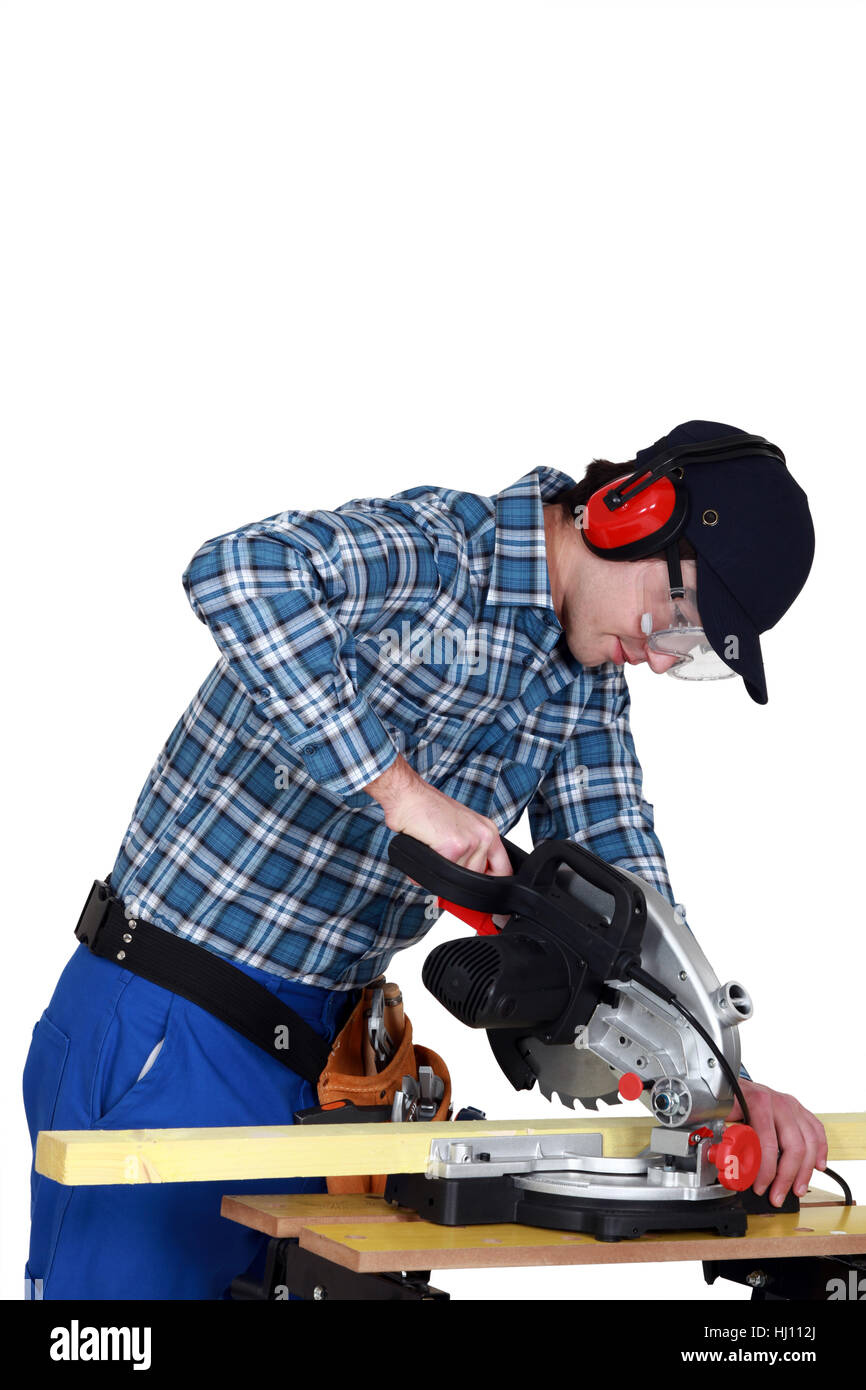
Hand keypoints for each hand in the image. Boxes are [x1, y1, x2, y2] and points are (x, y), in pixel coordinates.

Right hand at [365, 755, 512, 875]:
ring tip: (430, 848)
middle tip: (439, 859)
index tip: (487, 897)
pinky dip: (426, 871)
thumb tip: (469, 882)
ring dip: (439, 872)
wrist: (408, 796)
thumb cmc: (427, 810)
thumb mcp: (458, 829)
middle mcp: (483, 835)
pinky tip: (423, 848)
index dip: (495, 887)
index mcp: (487, 831)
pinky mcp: (453, 848)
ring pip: (457, 879)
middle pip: (477, 878)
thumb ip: (469, 854)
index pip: (503, 869)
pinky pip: (440, 874)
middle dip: (456, 877)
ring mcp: (470, 842)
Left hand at [727, 1079, 827, 1205]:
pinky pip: (817, 1131)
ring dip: (805, 1171)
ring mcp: (792, 1106)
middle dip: (786, 1177)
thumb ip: (725, 1138)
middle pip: (794, 1146)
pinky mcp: (800, 1110)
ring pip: (810, 1142)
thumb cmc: (727, 1099)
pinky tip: (818, 1166)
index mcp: (758, 1102)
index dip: (765, 1170)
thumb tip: (727, 1165)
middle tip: (778, 1196)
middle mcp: (778, 1102)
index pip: (768, 1143)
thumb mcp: (720, 1116)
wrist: (734, 1082)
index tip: (759, 1187)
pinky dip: (820, 1151)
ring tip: (797, 1189)